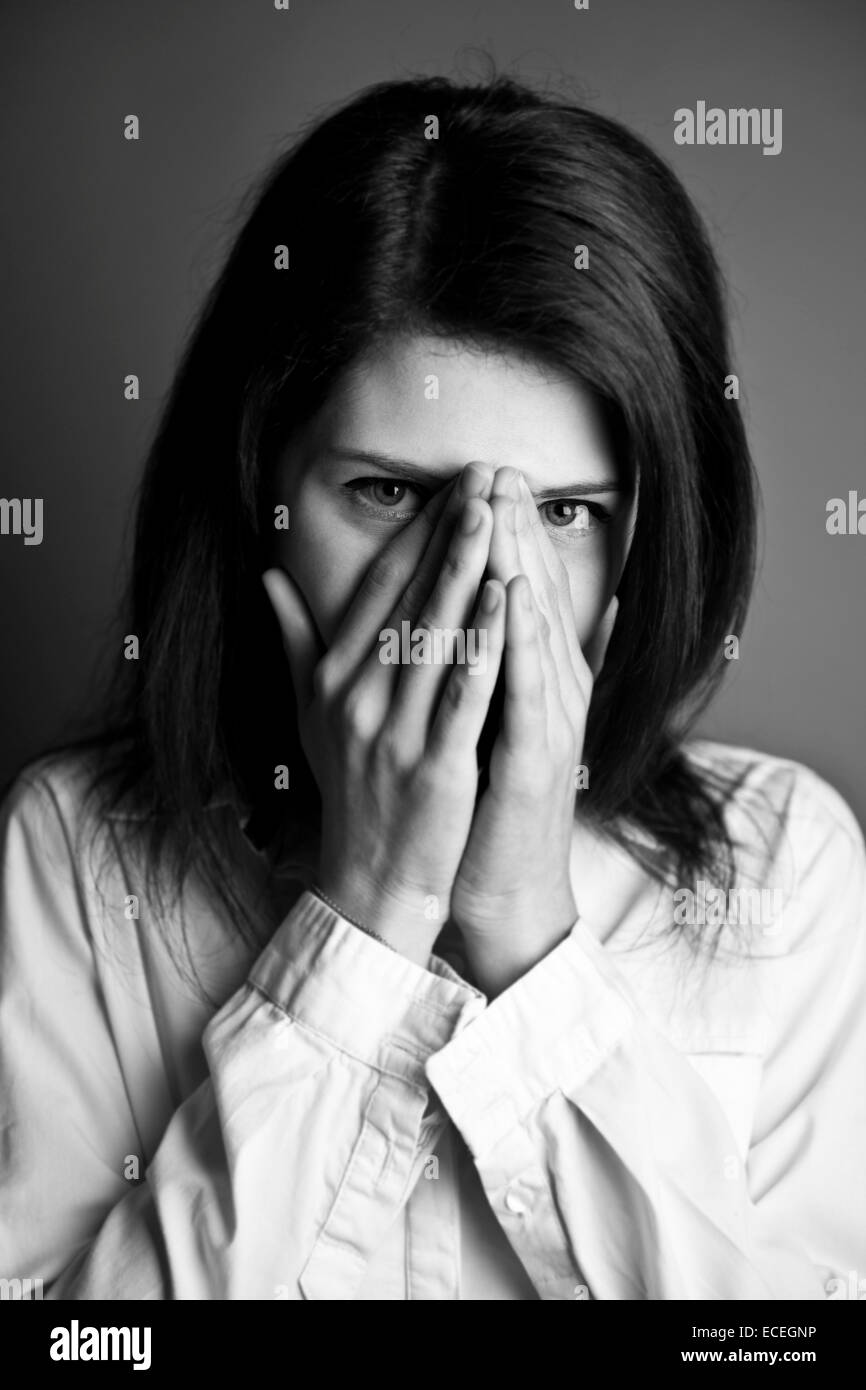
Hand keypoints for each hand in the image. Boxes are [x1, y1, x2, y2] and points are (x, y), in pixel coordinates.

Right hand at [261, 464, 505, 966]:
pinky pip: (462, 693)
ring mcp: (394, 732)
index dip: (415, 533)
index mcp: (331, 679)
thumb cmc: (350, 789)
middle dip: (450, 532)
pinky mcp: (434, 766)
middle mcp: (356, 697)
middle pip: (409, 599)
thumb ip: (294, 641)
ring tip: (496, 513)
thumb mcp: (310, 713)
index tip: (449, 486)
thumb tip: (269, 576)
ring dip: (467, 570)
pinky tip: (507, 599)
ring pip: (435, 635)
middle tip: (483, 474)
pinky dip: (485, 644)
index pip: (377, 590)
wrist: (369, 879)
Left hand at [451, 467, 617, 995]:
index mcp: (533, 676)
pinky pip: (529, 690)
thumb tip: (501, 614)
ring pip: (536, 630)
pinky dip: (523, 642)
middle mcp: (550, 689)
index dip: (504, 532)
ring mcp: (548, 721)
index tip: (483, 474)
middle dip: (514, 530)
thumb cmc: (488, 799)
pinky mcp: (539, 756)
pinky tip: (514, 599)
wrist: (502, 882)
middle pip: (534, 595)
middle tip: (498, 467)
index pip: (520, 589)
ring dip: (522, 566)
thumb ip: (494, 665)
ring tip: (505, 509)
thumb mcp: (488, 719)